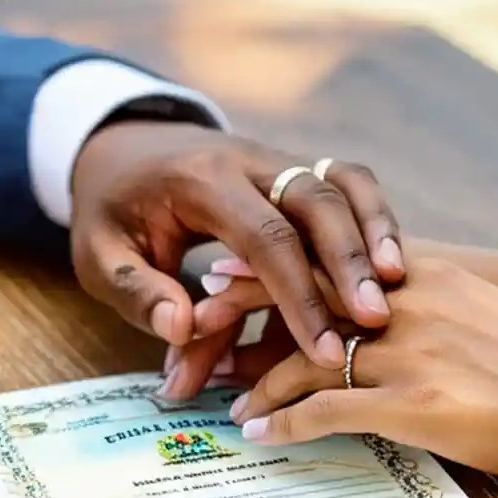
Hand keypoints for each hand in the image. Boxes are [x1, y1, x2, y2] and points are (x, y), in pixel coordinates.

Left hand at [70, 121, 404, 374]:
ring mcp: (279, 159)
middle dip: (351, 260)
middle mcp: (249, 159)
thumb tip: (181, 331)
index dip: (298, 296)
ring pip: (344, 181)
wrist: (121, 148)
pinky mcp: (297, 170)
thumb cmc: (113, 212)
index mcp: (199, 180)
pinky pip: (348, 182)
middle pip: (318, 199)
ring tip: (399, 281)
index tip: (322, 350)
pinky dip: (375, 216)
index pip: (264, 236)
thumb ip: (137, 293)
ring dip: (376, 229)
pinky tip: (392, 261)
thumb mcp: (98, 255)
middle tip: (376, 317)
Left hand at [215, 259, 497, 483]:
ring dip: (254, 380)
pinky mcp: (412, 405)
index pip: (329, 257)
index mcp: (427, 274)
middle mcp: (407, 304)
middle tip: (197, 325)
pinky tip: (261, 434)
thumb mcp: (487, 309)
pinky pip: (325, 410)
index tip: (229, 272)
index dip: (272, 265)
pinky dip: (283, 421)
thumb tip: (397, 308)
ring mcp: (407, 353)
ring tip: (223, 399)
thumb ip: (438, 300)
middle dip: (243, 311)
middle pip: (301, 296)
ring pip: (303, 356)